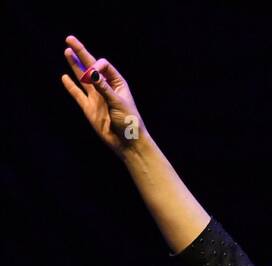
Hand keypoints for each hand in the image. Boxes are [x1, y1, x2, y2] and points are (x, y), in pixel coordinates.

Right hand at [61, 35, 146, 159]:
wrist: (128, 143)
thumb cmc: (129, 121)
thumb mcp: (118, 102)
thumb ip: (103, 88)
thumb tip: (91, 73)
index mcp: (116, 83)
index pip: (103, 66)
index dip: (96, 66)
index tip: (94, 73)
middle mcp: (105, 88)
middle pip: (90, 66)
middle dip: (81, 53)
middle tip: (69, 39)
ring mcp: (96, 98)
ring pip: (82, 78)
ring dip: (75, 65)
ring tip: (67, 51)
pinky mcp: (89, 109)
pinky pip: (78, 95)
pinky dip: (71, 87)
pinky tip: (65, 77)